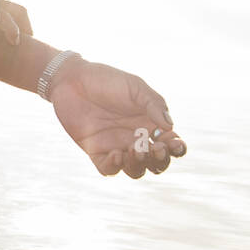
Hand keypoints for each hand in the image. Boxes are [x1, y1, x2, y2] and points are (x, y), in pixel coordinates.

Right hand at [0, 0, 31, 45]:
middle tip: (27, 39)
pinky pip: (7, 20)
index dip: (12, 18)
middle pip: (17, 7)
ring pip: (18, 12)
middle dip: (25, 24)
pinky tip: (14, 42)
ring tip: (25, 44)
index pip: (5, 2)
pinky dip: (13, 31)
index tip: (12, 31)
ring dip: (25, 27)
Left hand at [48, 59, 186, 177]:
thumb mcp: (135, 87)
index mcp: (151, 125)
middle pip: (156, 163)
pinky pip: (108, 169)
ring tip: (135, 149)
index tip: (174, 143)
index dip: (177, 149)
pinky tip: (116, 154)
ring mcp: (116, 147)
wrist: (73, 79)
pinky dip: (115, 167)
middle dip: (160, 161)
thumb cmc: (107, 80)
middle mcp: (136, 139)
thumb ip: (154, 104)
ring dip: (139, 165)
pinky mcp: (95, 151)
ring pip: (135, 170)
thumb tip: (170, 126)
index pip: (170, 144)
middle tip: (156, 148)